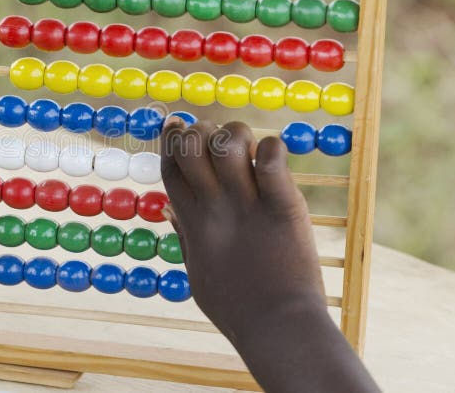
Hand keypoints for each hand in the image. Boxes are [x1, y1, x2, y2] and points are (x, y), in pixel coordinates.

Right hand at [160, 118, 325, 346]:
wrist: (276, 327)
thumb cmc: (235, 309)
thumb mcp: (198, 271)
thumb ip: (185, 236)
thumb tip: (173, 212)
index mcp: (192, 220)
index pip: (170, 163)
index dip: (172, 138)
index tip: (181, 127)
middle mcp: (214, 206)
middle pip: (192, 144)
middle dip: (202, 130)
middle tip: (220, 140)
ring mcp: (247, 204)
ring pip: (228, 142)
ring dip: (236, 134)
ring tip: (250, 148)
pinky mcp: (283, 206)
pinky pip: (272, 161)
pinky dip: (272, 150)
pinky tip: (273, 155)